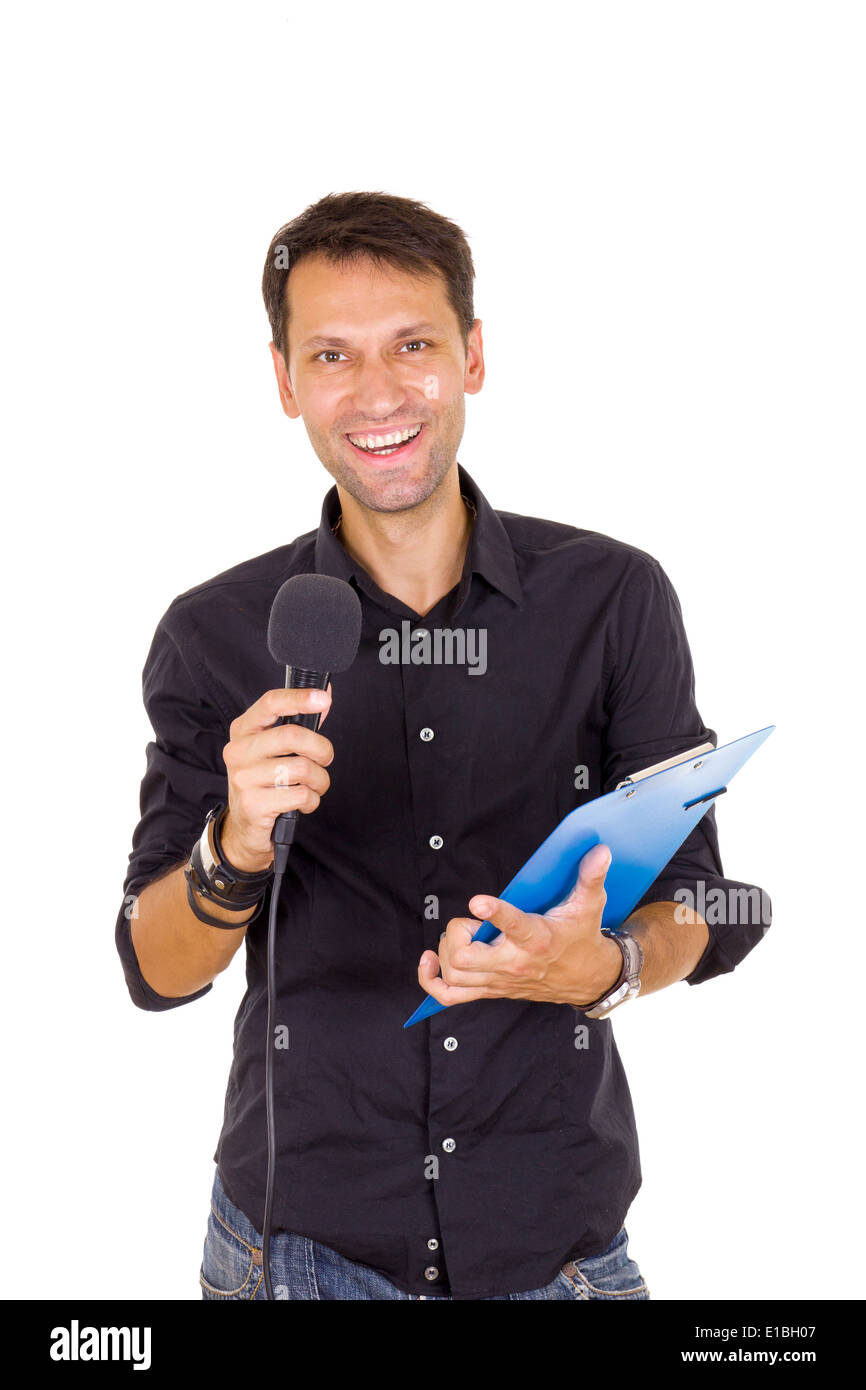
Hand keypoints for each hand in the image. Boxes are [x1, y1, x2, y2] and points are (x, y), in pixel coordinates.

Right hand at [220, 686, 333, 871]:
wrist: (245, 829)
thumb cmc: (265, 784)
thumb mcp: (274, 751)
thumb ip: (297, 726)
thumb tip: (322, 699)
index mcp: (244, 730)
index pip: (271, 703)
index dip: (299, 698)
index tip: (323, 698)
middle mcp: (238, 751)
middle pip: (292, 735)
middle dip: (321, 749)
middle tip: (325, 759)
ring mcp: (243, 778)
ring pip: (301, 768)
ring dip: (320, 780)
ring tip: (314, 786)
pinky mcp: (253, 804)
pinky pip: (300, 794)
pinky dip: (312, 800)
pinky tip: (303, 802)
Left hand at [417, 843, 622, 1009]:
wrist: (589, 979)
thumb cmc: (583, 937)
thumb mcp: (590, 905)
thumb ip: (591, 876)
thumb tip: (600, 850)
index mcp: (538, 938)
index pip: (513, 926)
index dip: (494, 913)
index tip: (478, 901)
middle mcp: (515, 963)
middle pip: (466, 958)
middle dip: (457, 934)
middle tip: (468, 923)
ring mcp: (500, 980)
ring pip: (455, 975)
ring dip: (446, 952)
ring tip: (459, 936)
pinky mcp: (492, 989)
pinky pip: (450, 995)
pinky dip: (433, 980)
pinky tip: (430, 961)